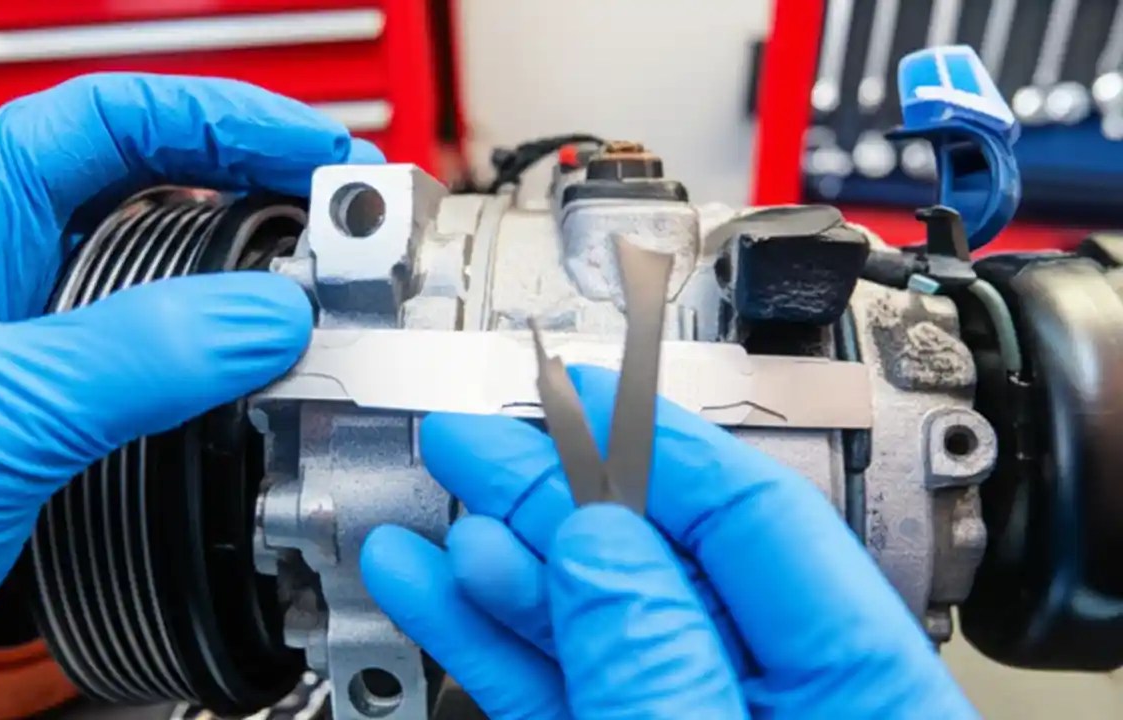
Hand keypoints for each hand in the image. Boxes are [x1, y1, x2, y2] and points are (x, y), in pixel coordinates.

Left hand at [0, 73, 379, 717]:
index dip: (224, 120)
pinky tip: (258, 373)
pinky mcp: (41, 418)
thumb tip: (270, 317)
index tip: (316, 152)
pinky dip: (213, 362)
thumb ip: (142, 356)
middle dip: (251, 200)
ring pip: (154, 283)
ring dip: (239, 289)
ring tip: (312, 297)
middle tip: (336, 227)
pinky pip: (149, 363)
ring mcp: (15, 345)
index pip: (108, 121)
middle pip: (146, 191)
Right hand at [361, 366, 977, 718]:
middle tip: (470, 431)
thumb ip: (660, 653)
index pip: (758, 514)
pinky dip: (482, 633)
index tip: (574, 386)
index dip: (657, 436)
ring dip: (496, 555)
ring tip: (426, 496)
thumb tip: (599, 533)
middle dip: (551, 483)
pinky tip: (429, 577)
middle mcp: (773, 696)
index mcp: (858, 690)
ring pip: (586, 619)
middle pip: (656, 551)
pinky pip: (549, 682)